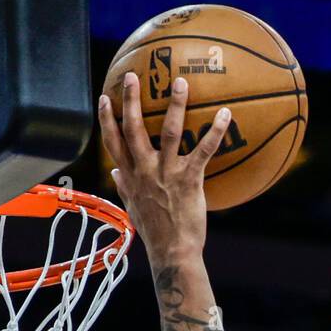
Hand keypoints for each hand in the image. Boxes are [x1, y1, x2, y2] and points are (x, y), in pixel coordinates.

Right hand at [98, 73, 232, 266]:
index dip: (107, 120)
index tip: (105, 98)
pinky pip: (203, 151)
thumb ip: (124, 188)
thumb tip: (113, 174)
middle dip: (131, 101)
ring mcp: (167, 175)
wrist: (172, 254)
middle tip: (132, 75)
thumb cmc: (155, 234)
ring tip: (181, 83)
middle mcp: (145, 171)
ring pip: (169, 132)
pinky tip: (225, 113)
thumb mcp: (133, 210)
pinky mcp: (189, 180)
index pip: (113, 144)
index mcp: (131, 178)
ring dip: (175, 106)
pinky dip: (215, 131)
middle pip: (134, 129)